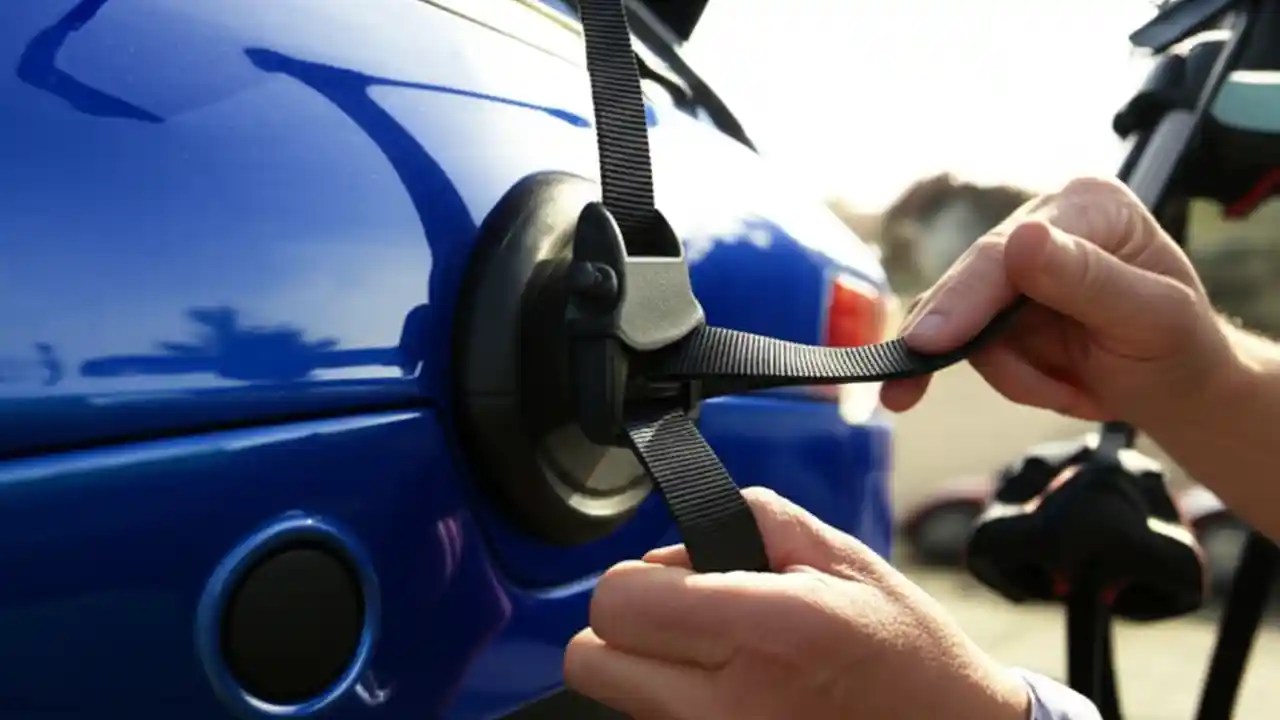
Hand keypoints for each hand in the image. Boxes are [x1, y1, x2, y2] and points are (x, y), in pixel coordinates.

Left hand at [564, 487, 1028, 719]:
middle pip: (590, 661)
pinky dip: (675, 709)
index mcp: (771, 627)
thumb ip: (751, 522)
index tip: (672, 583)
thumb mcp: (842, 557)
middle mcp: (733, 704)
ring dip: (648, 673)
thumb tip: (669, 550)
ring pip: (618, 700)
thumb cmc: (901, 651)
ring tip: (722, 663)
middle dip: (625, 631)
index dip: (636, 583)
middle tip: (680, 623)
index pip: (621, 604)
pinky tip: (731, 697)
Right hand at [880, 176, 1239, 432]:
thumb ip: (1085, 278)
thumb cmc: (1179, 344)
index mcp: (1085, 207)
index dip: (963, 297)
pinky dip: (1012, 380)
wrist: (1178, 385)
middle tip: (903, 391)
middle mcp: (1040, 229)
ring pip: (961, 324)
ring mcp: (1011, 272)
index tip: (928, 343)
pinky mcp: (995, 311)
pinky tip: (1060, 388)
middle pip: (969, 282)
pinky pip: (971, 351)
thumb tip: (1022, 241)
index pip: (1005, 251)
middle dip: (953, 339)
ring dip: (1011, 373)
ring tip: (1070, 393)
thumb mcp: (1152, 315)